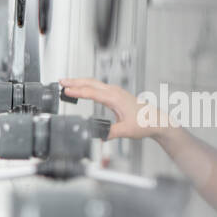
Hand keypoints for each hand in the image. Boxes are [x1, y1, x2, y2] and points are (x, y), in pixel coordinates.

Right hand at [59, 77, 173, 140]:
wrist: (156, 120)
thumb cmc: (144, 123)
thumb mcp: (126, 131)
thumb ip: (110, 133)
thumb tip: (98, 135)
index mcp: (115, 98)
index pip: (92, 92)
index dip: (78, 92)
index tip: (66, 91)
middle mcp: (114, 92)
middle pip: (91, 83)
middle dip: (75, 81)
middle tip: (60, 81)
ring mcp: (115, 91)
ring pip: (94, 83)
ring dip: (79, 82)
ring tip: (66, 83)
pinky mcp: (115, 94)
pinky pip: (97, 86)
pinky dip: (86, 85)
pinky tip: (81, 88)